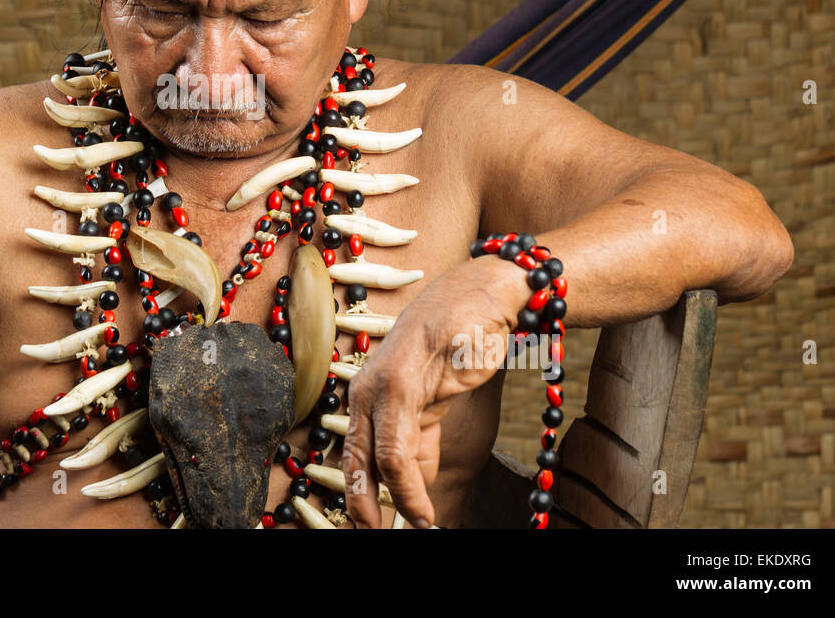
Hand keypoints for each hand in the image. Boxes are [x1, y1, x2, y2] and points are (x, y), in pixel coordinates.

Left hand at [341, 261, 522, 527]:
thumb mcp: (433, 401)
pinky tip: (423, 511)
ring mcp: (381, 388)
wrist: (481, 298)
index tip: (371, 528)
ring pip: (377, 462)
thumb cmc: (457, 344)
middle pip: (353, 465)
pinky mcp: (404, 386)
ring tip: (417, 528)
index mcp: (367, 395)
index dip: (360, 498)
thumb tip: (412, 490)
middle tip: (373, 536)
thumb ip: (419, 440)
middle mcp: (366, 392)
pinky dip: (409, 488)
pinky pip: (398, 451)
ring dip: (397, 504)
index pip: (354, 457)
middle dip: (363, 509)